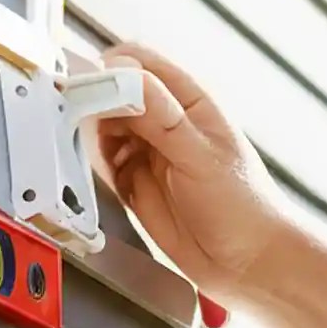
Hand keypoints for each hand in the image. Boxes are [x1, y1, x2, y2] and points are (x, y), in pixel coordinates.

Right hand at [96, 44, 289, 302]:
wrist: (248, 264)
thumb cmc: (243, 206)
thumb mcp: (201, 157)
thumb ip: (161, 118)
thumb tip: (124, 77)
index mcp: (188, 100)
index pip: (139, 64)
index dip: (109, 69)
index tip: (87, 88)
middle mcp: (165, 121)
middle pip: (114, 92)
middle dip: (92, 102)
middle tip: (78, 121)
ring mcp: (149, 151)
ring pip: (104, 126)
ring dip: (92, 134)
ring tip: (100, 154)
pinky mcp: (137, 182)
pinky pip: (106, 162)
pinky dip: (97, 165)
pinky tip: (109, 176)